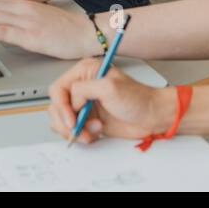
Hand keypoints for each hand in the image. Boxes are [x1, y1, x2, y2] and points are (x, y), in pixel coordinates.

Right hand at [47, 60, 177, 144]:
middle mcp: (82, 87)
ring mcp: (84, 104)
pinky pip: (72, 130)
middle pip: (56, 106)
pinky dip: (80, 135)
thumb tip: (71, 102)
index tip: (71, 119)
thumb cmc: (138, 99)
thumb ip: (84, 90)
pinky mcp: (88, 119)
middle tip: (77, 129)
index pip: (58, 89)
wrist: (152, 117)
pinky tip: (96, 132)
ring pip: (61, 120)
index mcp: (85, 72)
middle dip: (65, 121)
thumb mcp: (110, 88)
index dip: (61, 106)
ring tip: (92, 131)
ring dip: (74, 130)